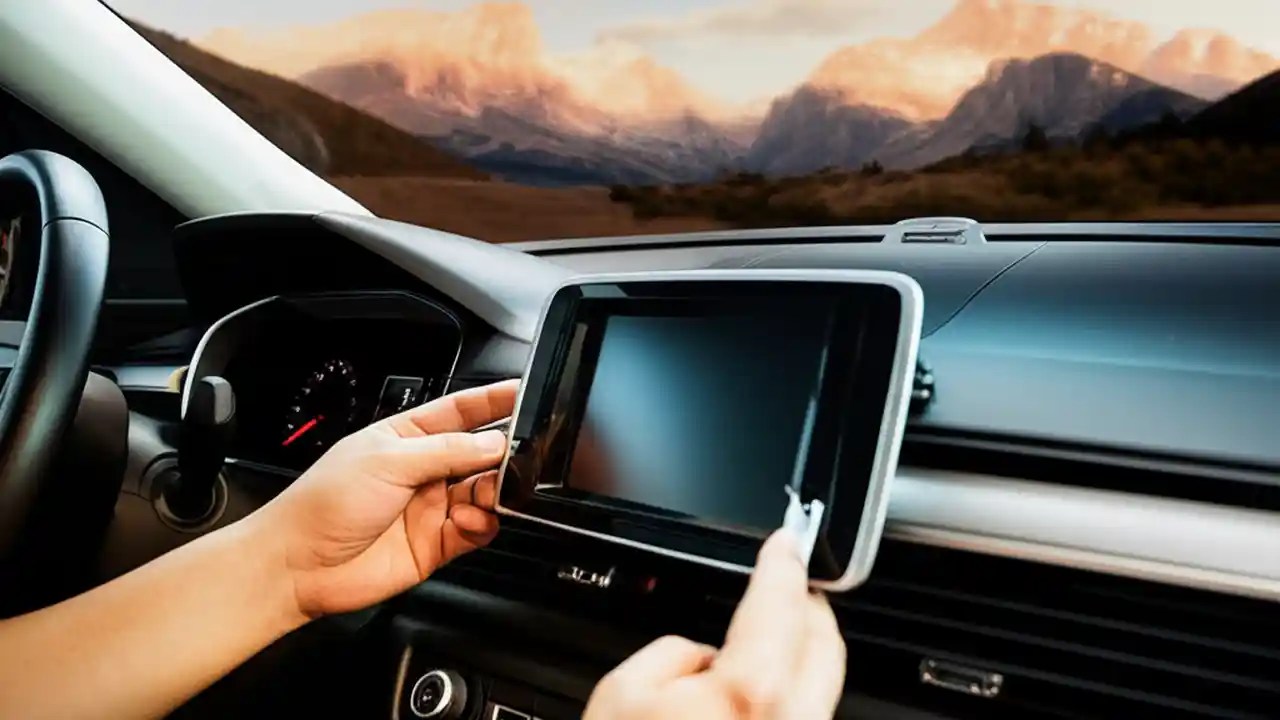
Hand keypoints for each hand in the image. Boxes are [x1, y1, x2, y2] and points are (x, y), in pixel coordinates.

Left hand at [249, 380, 517, 619]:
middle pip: (480, 453)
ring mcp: (431, 507)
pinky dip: (483, 524)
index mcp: (406, 436)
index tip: (525, 392)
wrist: (300, 566)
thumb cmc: (325, 503)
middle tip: (517, 455)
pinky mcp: (437, 543)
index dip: (494, 401)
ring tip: (491, 492)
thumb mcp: (388, 461)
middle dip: (503, 452)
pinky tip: (470, 520)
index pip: (461, 411)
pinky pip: (477, 529)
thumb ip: (447, 451)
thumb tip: (494, 442)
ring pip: (484, 492)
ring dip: (495, 490)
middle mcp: (423, 470)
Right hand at [583, 532, 845, 719]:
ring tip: (775, 633)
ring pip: (821, 691)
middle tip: (792, 581)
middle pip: (826, 647)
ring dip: (804, 653)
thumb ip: (676, 653)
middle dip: (810, 606)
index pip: (781, 605)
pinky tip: (762, 692)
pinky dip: (792, 695)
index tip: (787, 544)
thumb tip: (705, 656)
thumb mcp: (622, 692)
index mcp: (751, 694)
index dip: (784, 564)